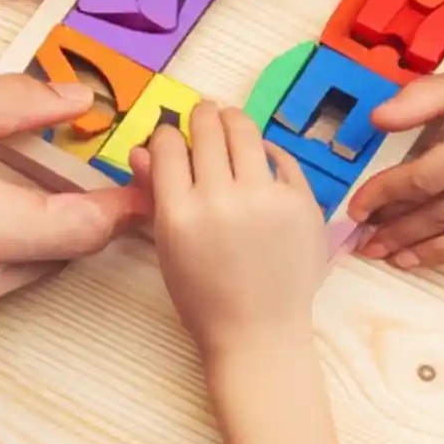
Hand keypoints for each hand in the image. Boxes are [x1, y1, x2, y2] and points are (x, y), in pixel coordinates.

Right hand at [0, 75, 141, 324]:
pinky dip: (6, 237)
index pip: (90, 229)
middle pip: (64, 251)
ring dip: (49, 223)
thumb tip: (77, 100)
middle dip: (93, 210)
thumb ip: (15, 104)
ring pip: (28, 265)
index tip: (148, 172)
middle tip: (101, 160)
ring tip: (47, 169)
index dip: (128, 202)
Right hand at [132, 103, 325, 351]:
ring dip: (233, 119)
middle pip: (207, 130)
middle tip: (203, 111)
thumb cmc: (205, 296)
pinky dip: (267, 150)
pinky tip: (260, 152)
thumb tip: (141, 149)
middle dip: (201, 115)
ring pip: (245, 132)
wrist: (260, 332)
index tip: (172, 136)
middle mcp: (221, 198)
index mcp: (179, 213)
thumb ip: (154, 194)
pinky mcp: (301, 201)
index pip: (167, 146)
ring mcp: (266, 198)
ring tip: (229, 118)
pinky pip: (281, 157)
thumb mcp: (168, 248)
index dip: (167, 134)